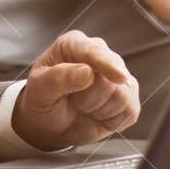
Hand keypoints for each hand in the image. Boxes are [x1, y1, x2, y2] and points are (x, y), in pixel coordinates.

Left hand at [11, 30, 139, 150]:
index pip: (95, 51)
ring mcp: (117, 74)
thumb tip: (88, 71)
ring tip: (82, 106)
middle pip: (111, 77)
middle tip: (71, 100)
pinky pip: (130, 111)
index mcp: (74, 44)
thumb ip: (59, 78)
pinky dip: (111, 120)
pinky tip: (96, 114)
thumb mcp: (40, 89)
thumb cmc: (43, 100)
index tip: (118, 77)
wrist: (52, 124)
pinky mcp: (129, 95)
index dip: (107, 64)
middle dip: (89, 98)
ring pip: (122, 95)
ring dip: (99, 109)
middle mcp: (99, 53)